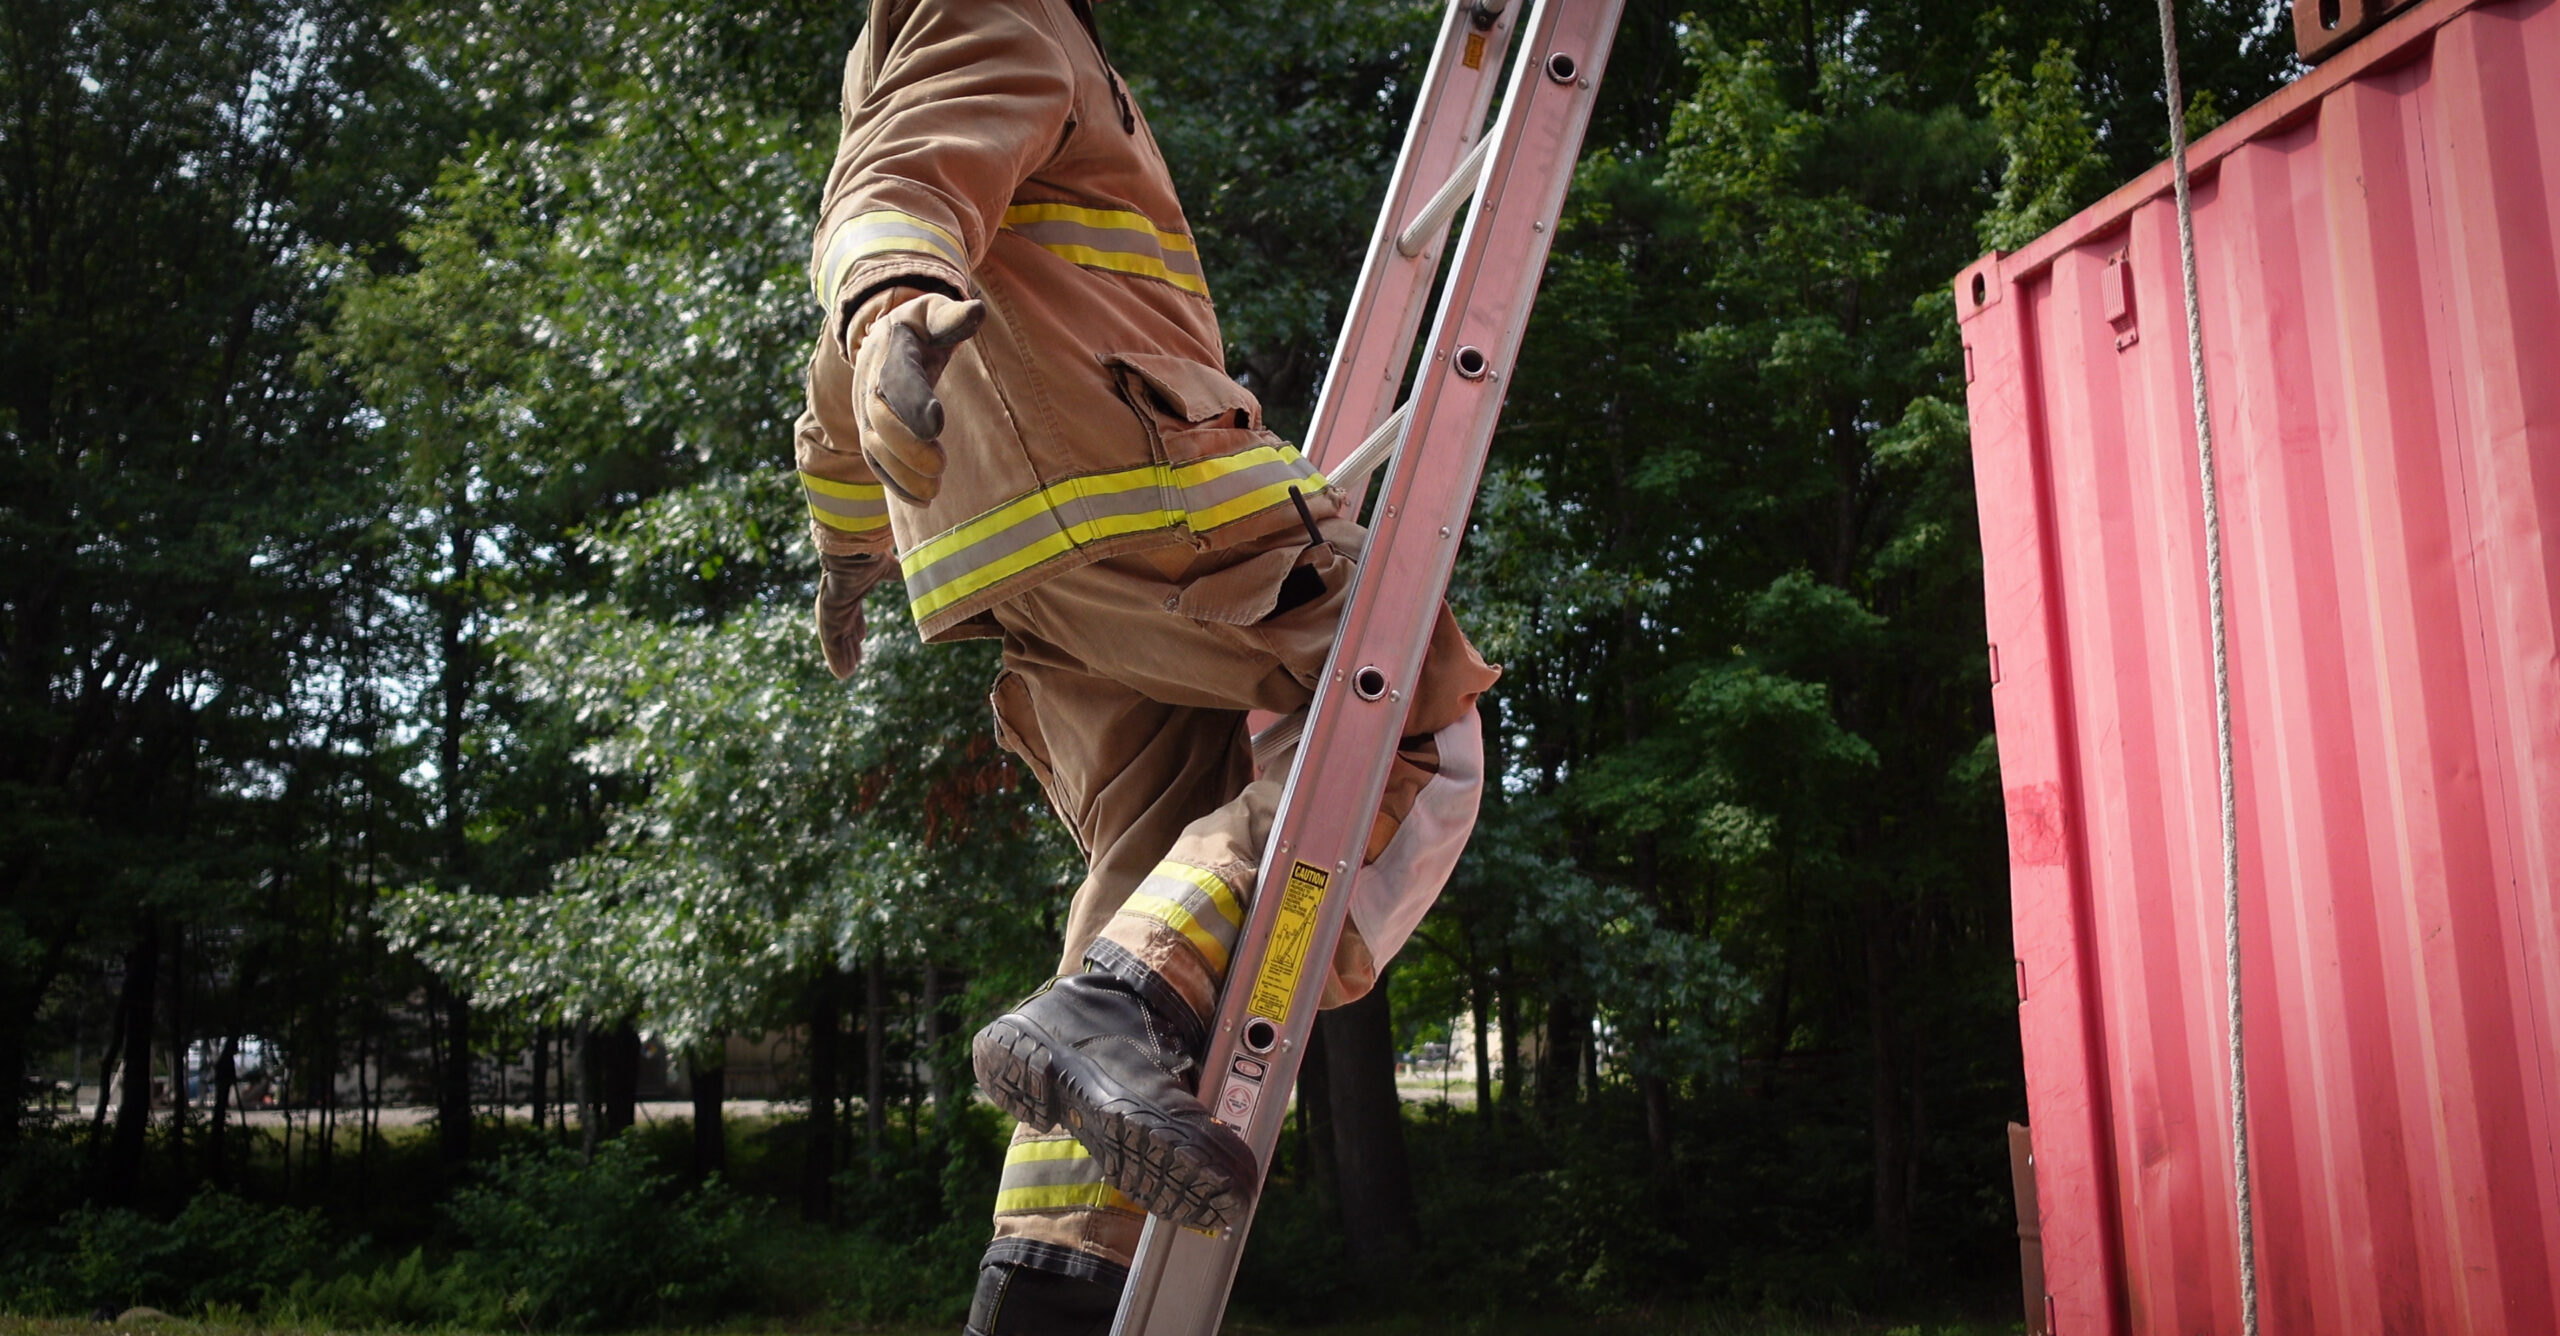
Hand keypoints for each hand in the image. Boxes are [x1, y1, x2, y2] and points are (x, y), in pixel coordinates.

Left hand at [815, 551, 893, 680]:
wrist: (858, 548)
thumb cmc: (872, 552)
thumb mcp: (890, 566)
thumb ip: (897, 571)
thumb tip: (917, 567)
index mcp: (851, 588)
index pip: (853, 611)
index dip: (857, 625)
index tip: (861, 636)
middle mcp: (839, 599)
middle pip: (844, 627)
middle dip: (848, 644)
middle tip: (854, 661)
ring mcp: (831, 607)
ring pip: (837, 638)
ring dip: (842, 656)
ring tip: (847, 673)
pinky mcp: (827, 615)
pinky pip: (831, 642)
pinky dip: (836, 658)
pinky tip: (841, 674)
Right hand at [849, 290, 985, 502]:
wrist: (883, 342)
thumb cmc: (920, 328)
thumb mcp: (934, 312)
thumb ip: (953, 316)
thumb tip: (977, 310)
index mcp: (891, 353)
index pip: (897, 380)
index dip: (912, 403)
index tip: (936, 425)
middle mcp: (871, 386)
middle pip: (880, 421)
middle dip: (907, 447)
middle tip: (940, 467)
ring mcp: (866, 414)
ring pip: (875, 449)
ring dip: (903, 473)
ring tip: (934, 490)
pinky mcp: (870, 435)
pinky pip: (877, 464)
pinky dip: (896, 485)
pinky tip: (922, 500)